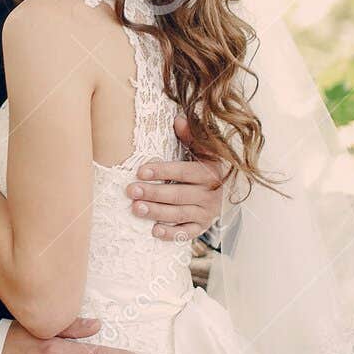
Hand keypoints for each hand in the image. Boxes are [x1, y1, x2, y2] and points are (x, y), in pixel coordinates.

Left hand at [129, 116, 226, 242]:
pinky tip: (154, 231)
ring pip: (180, 214)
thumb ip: (190, 136)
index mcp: (210, 171)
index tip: (140, 171)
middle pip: (179, 194)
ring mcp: (207, 212)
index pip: (185, 171)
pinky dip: (171, 234)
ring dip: (157, 212)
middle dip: (153, 193)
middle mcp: (211, 193)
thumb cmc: (203, 165)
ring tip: (135, 209)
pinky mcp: (202, 227)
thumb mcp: (201, 149)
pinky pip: (187, 233)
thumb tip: (178, 119)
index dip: (163, 171)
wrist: (222, 190)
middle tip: (131, 190)